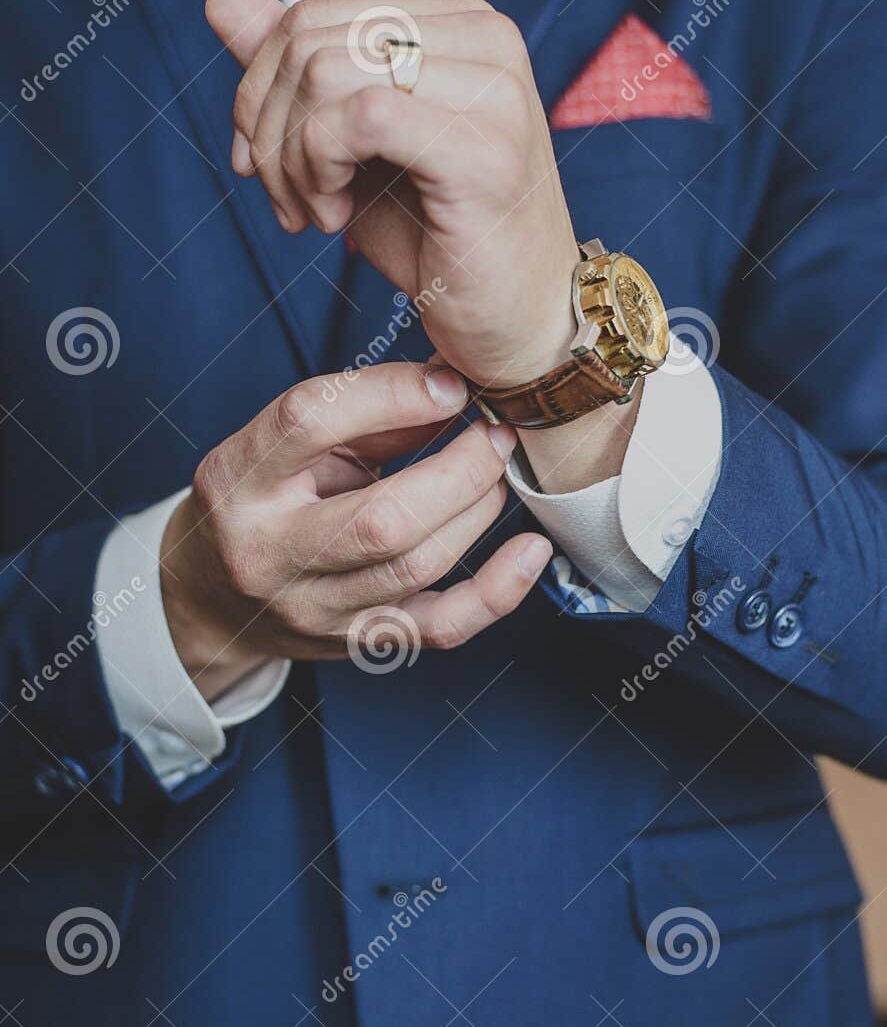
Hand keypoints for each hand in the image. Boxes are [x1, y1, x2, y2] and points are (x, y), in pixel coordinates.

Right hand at [160, 361, 551, 701]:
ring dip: (478, 510)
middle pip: (381, 518)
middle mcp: (268, 552)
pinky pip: (442, 627)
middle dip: (460, 469)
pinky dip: (498, 590)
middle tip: (496, 434)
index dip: (392, 394)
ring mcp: (313, 609)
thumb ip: (366, 414)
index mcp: (238, 479)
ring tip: (500, 472)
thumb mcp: (289, 445)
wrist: (215, 599)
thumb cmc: (265, 499)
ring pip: (416, 566)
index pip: (308, 421)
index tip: (450, 383)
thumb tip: (455, 383)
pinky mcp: (358, 643)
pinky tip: (532, 550)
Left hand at [205, 0, 578, 389]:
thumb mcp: (351, 149)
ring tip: (317, 215)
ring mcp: (493, 89)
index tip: (264, 166)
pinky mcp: (483, 146)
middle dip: (268, 129)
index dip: (258, 90)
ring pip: (323, 73)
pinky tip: (336, 217)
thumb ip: (295, 75)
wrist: (518, 325)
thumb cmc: (441, 240)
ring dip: (292, 159)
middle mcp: (487, 39)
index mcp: (460, 25)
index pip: (313, 14)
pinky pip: (356, 118)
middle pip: (309, 39)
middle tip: (289, 201)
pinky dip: (319, 171)